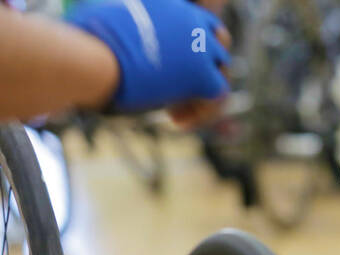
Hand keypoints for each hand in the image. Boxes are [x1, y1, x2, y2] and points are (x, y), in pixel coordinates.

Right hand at [67, 0, 230, 112]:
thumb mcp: (100, 17)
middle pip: (215, 39)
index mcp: (165, 2)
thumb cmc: (79, 42)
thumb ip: (118, 21)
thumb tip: (97, 19)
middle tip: (178, 89)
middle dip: (202, 63)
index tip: (163, 64)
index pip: (191, 20)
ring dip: (201, 90)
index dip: (185, 44)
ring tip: (175, 111)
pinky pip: (219, 92)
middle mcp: (187, 17)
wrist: (89, 58)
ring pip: (220, 67)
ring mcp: (198, 45)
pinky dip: (202, 110)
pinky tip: (176, 119)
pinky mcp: (202, 74)